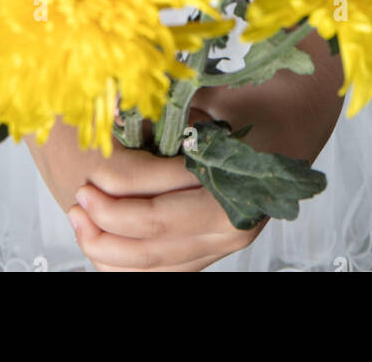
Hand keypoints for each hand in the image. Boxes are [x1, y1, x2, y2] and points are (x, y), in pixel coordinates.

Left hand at [65, 102, 269, 271]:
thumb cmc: (253, 103)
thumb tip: (116, 112)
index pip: (156, 218)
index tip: (84, 185)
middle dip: (105, 232)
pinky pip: (165, 271)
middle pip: (151, 249)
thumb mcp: (211, 100)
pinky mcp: (215, 247)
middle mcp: (229, 228)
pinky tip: (103, 240)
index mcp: (228, 194)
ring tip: (82, 223)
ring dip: (111, 252)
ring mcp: (223, 243)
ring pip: (155, 269)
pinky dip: (129, 263)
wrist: (295, 117)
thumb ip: (172, 116)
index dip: (113, 208)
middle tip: (76, 203)